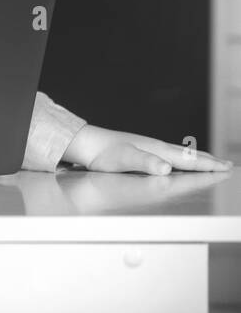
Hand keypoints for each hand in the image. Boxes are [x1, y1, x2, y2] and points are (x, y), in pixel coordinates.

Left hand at [61, 124, 233, 174]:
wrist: (86, 144)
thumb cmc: (103, 153)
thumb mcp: (125, 160)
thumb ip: (146, 163)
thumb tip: (166, 168)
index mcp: (158, 150)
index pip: (189, 160)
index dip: (209, 165)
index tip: (226, 168)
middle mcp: (156, 147)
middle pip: (189, 155)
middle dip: (209, 160)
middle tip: (227, 165)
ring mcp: (149, 148)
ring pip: (181, 154)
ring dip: (198, 159)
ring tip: (210, 162)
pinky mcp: (141, 151)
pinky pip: (170, 155)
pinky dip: (183, 159)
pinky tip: (178, 162)